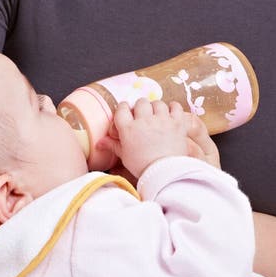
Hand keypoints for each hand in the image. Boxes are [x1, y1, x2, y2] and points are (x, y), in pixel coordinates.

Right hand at [97, 98, 220, 177]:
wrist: (165, 174)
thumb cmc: (142, 166)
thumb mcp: (124, 156)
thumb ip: (112, 145)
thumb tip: (99, 143)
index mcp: (128, 128)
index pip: (122, 108)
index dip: (124, 108)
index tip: (126, 112)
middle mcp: (144, 120)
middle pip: (140, 102)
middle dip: (140, 108)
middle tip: (143, 117)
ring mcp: (161, 120)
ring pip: (157, 103)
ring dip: (156, 108)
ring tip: (156, 116)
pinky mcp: (177, 122)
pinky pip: (175, 106)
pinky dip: (173, 108)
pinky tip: (170, 113)